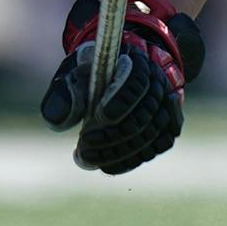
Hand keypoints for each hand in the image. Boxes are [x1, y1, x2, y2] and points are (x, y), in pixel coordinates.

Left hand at [39, 0, 205, 174]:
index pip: (138, 80)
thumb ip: (62, 94)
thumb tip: (57, 121)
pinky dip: (133, 159)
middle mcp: (158, 81)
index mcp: (135, 61)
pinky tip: (108, 165)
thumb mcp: (71, 75)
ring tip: (90, 157)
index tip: (100, 116)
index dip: (122, 99)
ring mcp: (166, 104)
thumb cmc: (90, 74)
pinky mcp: (168, 124)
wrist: (115, 75)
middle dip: (115, 134)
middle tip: (85, 146)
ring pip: (152, 133)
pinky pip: (158, 146)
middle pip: (146, 113)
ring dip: (121, 151)